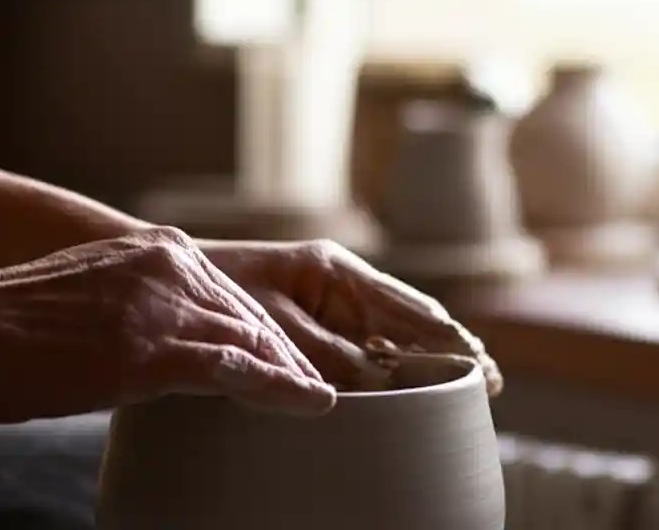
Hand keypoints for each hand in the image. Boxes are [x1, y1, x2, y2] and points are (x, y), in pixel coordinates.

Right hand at [0, 227, 334, 422]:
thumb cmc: (18, 322)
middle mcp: (174, 264)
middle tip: (318, 385)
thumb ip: (147, 302)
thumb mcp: (100, 289)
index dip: (267, 334)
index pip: (235, 296)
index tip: (291, 361)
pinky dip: (279, 386)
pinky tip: (309, 401)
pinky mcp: (155, 348)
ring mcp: (166, 305)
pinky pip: (235, 368)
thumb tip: (174, 341)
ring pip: (253, 341)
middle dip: (288, 355)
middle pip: (253, 316)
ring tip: (319, 399)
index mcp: (162, 249)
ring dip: (292, 374)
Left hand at [201, 239, 501, 395]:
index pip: (406, 306)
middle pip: (410, 322)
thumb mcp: (269, 319)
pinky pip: (360, 352)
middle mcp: (342, 289)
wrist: (170, 279)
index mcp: (337, 271)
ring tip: (467, 386)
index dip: (446, 336)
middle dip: (450, 349)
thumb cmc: (216, 288)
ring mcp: (330, 309)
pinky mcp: (313, 331)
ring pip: (391, 340)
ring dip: (424, 362)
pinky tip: (409, 387)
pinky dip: (387, 368)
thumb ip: (320, 350)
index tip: (477, 362)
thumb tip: (375, 379)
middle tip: (488, 382)